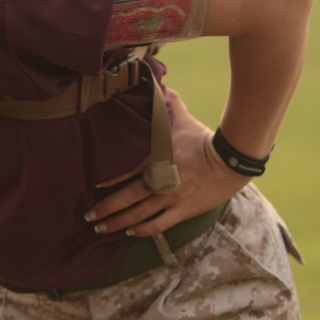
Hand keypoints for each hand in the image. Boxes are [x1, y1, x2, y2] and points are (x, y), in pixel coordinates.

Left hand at [84, 89, 248, 236]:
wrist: (231, 160)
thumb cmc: (205, 140)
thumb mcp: (184, 120)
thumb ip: (171, 105)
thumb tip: (166, 87)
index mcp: (156, 158)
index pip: (125, 170)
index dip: (107, 180)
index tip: (92, 186)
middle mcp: (160, 180)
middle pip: (126, 198)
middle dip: (105, 208)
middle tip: (87, 216)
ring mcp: (171, 197)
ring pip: (139, 215)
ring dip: (118, 223)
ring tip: (101, 228)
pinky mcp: (184, 210)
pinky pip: (159, 225)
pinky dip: (143, 230)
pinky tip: (130, 232)